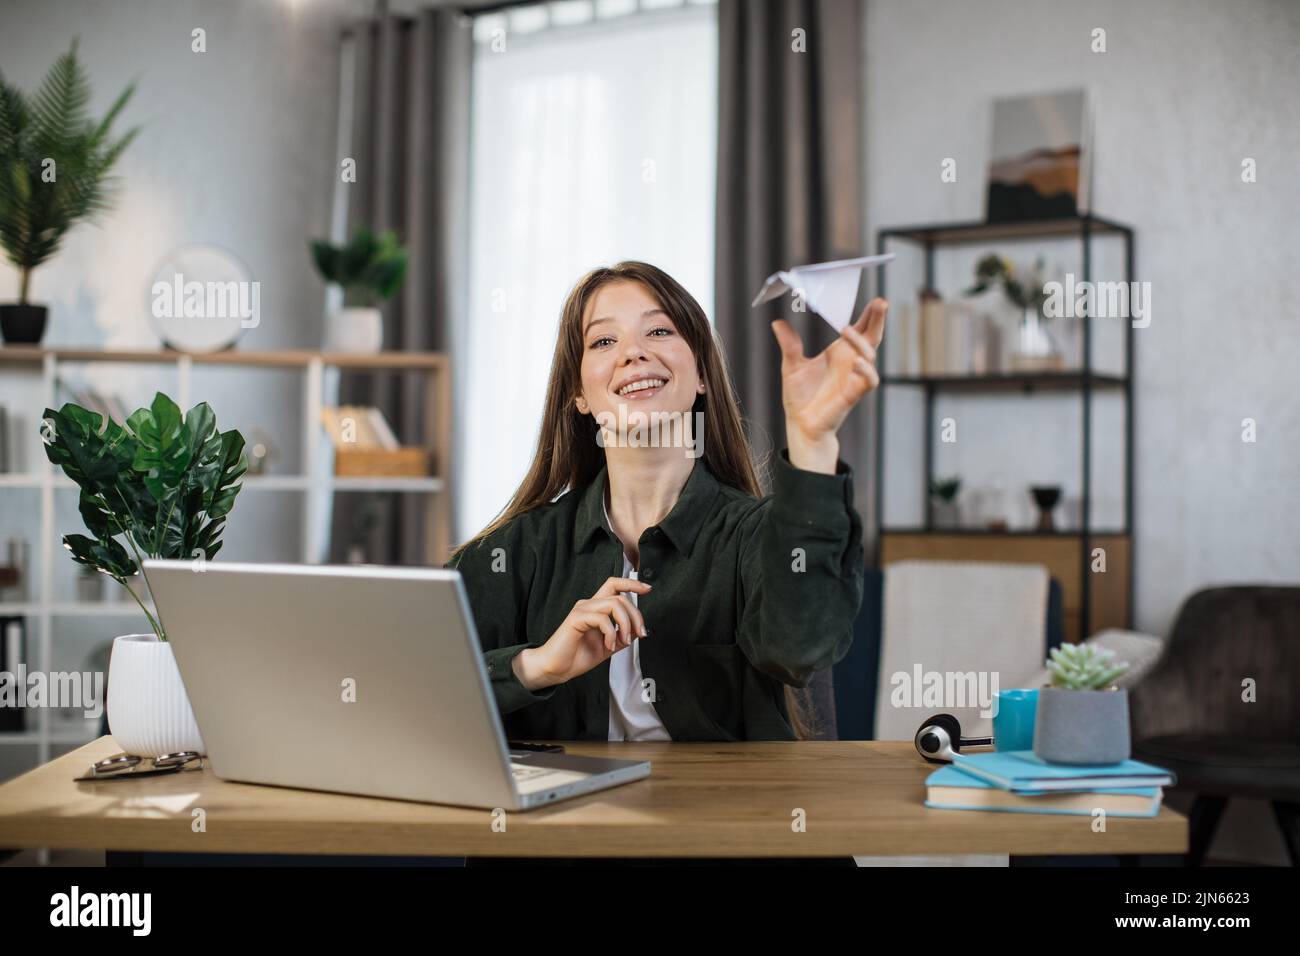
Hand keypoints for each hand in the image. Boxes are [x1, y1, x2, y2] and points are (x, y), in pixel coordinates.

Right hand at [514, 576, 651, 690]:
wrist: (556, 669)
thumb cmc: (576, 657)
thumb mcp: (608, 646)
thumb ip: (622, 636)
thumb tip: (640, 631)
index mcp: (596, 608)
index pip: (614, 585)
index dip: (631, 583)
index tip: (647, 588)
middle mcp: (589, 604)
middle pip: (620, 596)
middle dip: (636, 615)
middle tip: (640, 634)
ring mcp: (582, 609)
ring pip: (615, 604)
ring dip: (626, 624)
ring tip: (624, 641)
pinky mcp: (576, 618)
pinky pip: (603, 619)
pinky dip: (612, 633)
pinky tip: (609, 646)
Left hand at [770, 297, 887, 446]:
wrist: (801, 424)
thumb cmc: (801, 397)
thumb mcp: (792, 365)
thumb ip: (790, 345)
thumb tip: (777, 323)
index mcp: (840, 352)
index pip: (860, 329)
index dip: (869, 315)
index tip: (876, 300)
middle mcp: (851, 362)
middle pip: (872, 337)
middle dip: (878, 320)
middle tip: (881, 303)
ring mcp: (854, 378)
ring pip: (870, 355)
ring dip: (862, 341)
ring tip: (846, 330)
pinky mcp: (853, 394)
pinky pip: (869, 380)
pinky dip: (866, 370)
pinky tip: (857, 361)